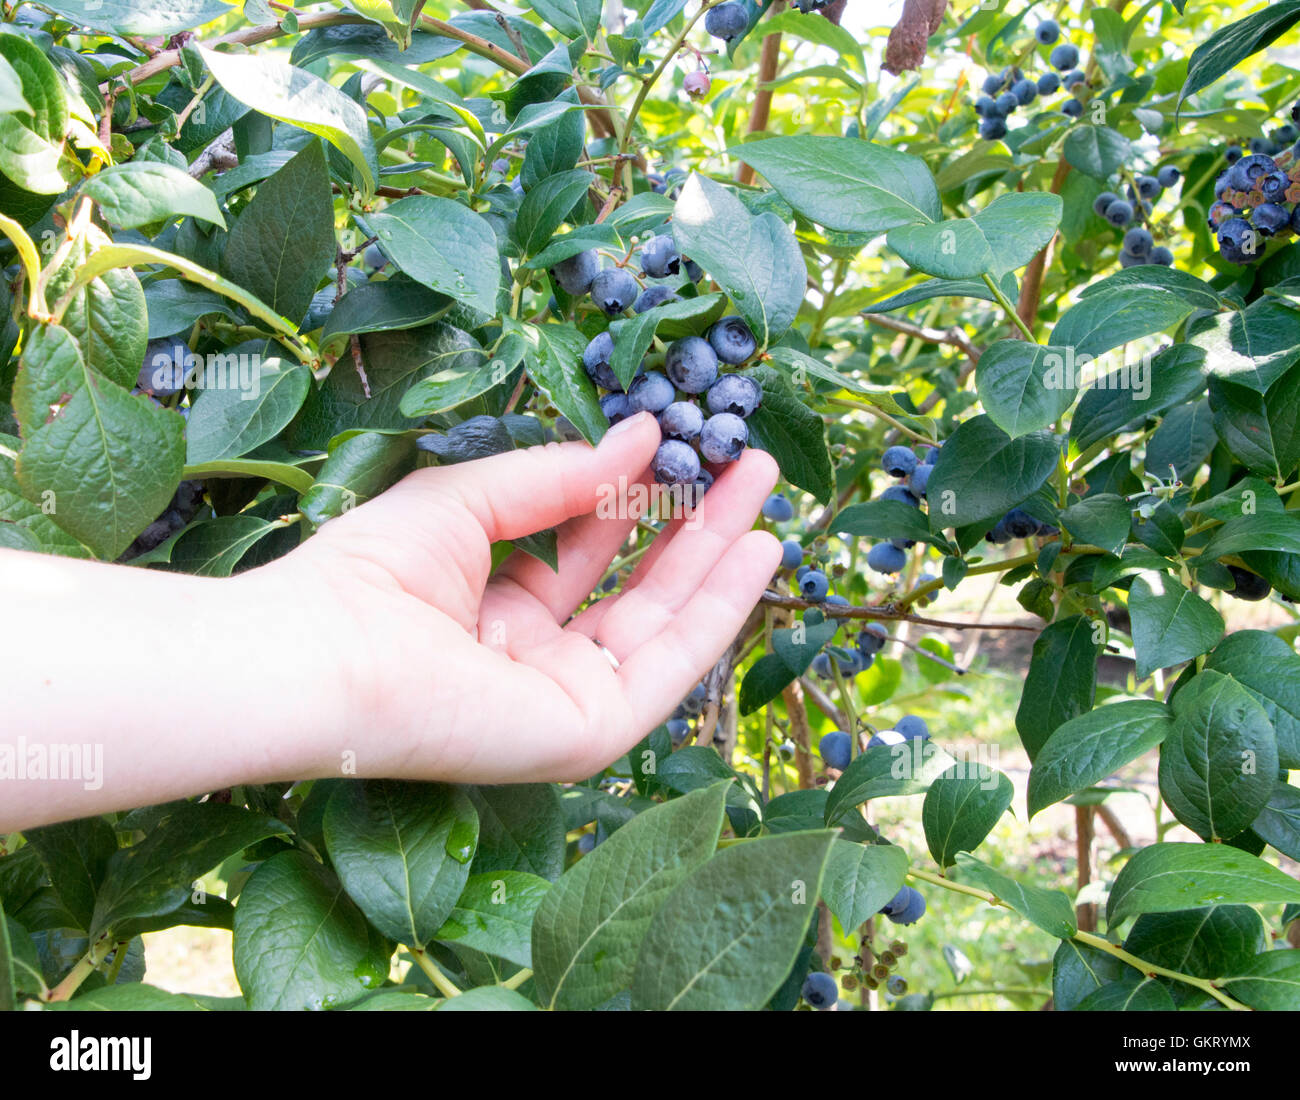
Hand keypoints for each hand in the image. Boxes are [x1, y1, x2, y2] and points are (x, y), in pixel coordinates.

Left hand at [283, 411, 781, 783]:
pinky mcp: (588, 732)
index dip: (635, 500)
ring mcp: (565, 699)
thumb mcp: (472, 500)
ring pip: (663, 627)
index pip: (586, 553)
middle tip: (748, 465)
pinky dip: (718, 611)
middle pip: (636, 588)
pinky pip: (669, 668)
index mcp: (496, 612)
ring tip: (766, 497)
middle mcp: (535, 659)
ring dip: (718, 561)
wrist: (323, 655)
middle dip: (693, 525)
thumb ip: (562, 478)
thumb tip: (642, 437)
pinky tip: (756, 554)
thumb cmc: (371, 573)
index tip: (678, 445)